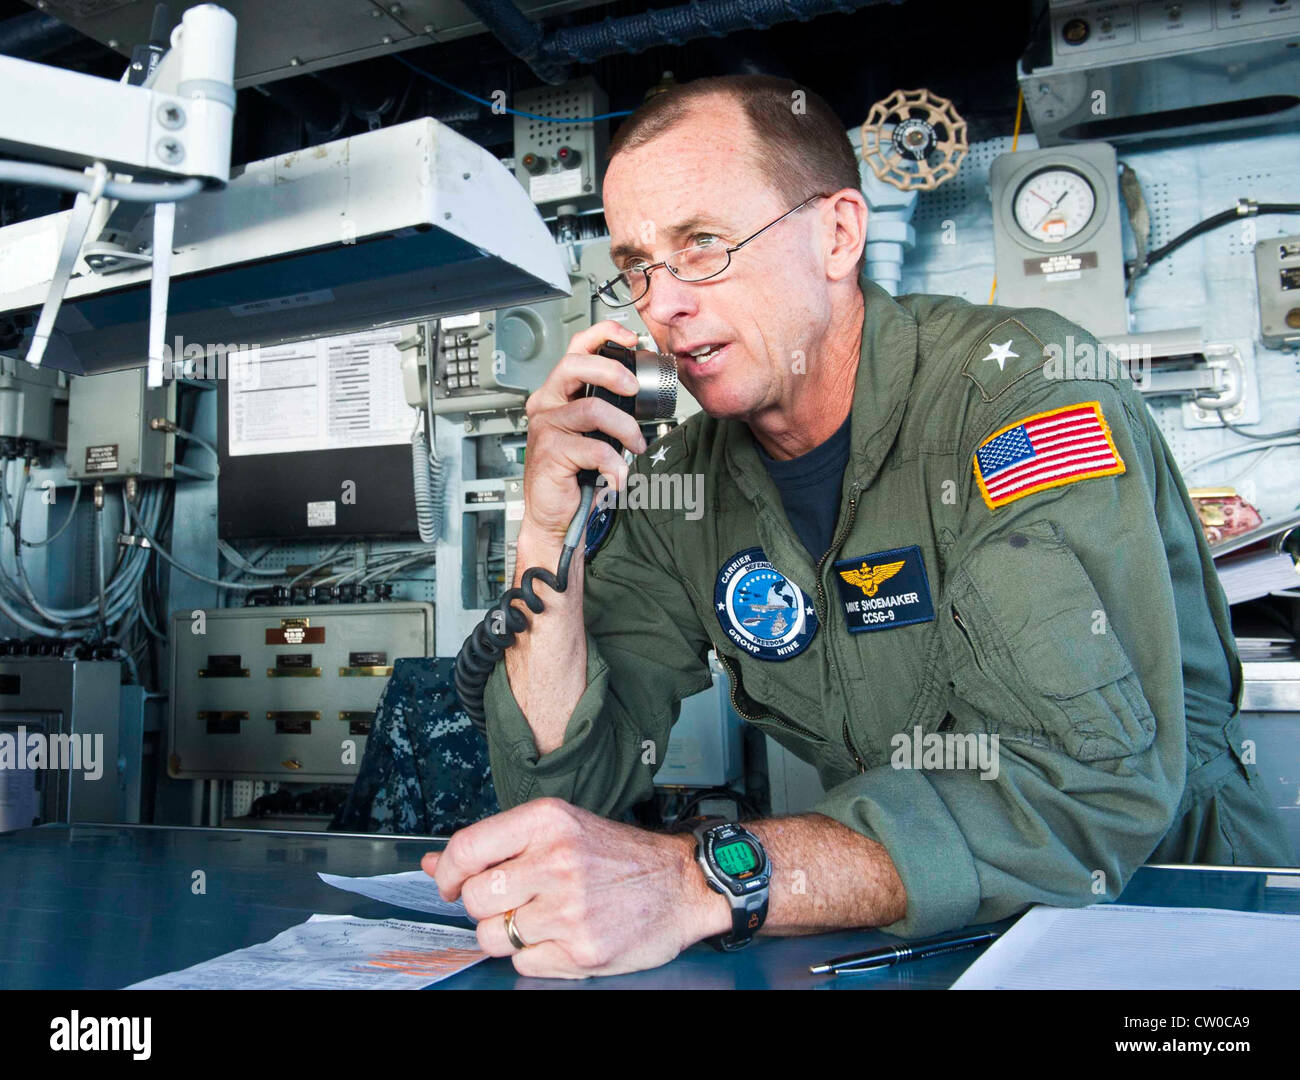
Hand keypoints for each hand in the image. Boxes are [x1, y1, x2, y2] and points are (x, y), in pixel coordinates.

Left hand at [423, 798, 731, 978]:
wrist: (682, 884)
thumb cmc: (620, 855)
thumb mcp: (561, 829)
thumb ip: (497, 845)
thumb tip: (434, 864)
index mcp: (549, 822)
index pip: (466, 849)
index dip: (448, 873)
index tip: (451, 883)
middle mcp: (557, 862)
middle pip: (476, 898)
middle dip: (484, 904)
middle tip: (511, 899)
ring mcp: (570, 910)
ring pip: (492, 935)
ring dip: (507, 933)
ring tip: (540, 917)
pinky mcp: (582, 951)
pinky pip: (523, 963)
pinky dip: (534, 955)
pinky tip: (560, 935)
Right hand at [518, 322, 647, 550]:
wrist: (557, 517)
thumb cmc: (576, 476)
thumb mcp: (595, 434)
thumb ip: (609, 411)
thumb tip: (642, 394)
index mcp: (558, 394)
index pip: (576, 350)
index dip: (602, 336)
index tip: (630, 339)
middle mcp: (547, 405)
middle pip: (574, 365)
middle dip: (611, 371)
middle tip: (634, 389)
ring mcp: (546, 428)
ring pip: (593, 409)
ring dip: (625, 428)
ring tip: (636, 446)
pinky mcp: (550, 452)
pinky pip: (595, 448)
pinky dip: (616, 464)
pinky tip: (619, 476)